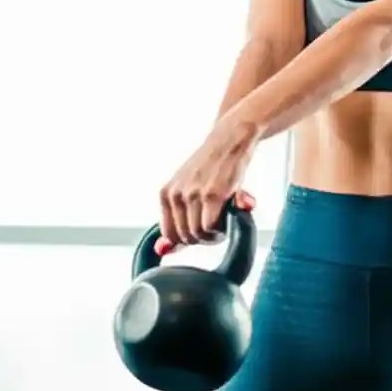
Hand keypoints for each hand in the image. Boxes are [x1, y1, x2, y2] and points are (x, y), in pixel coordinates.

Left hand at [156, 119, 261, 255]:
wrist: (228, 140)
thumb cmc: (209, 168)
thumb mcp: (186, 190)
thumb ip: (175, 222)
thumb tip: (161, 250)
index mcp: (165, 194)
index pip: (170, 235)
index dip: (190, 237)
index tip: (203, 227)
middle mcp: (175, 194)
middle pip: (186, 238)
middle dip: (204, 237)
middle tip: (218, 225)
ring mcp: (193, 194)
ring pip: (199, 235)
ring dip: (214, 234)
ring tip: (224, 219)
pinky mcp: (212, 194)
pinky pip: (211, 228)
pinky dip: (222, 228)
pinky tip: (230, 214)